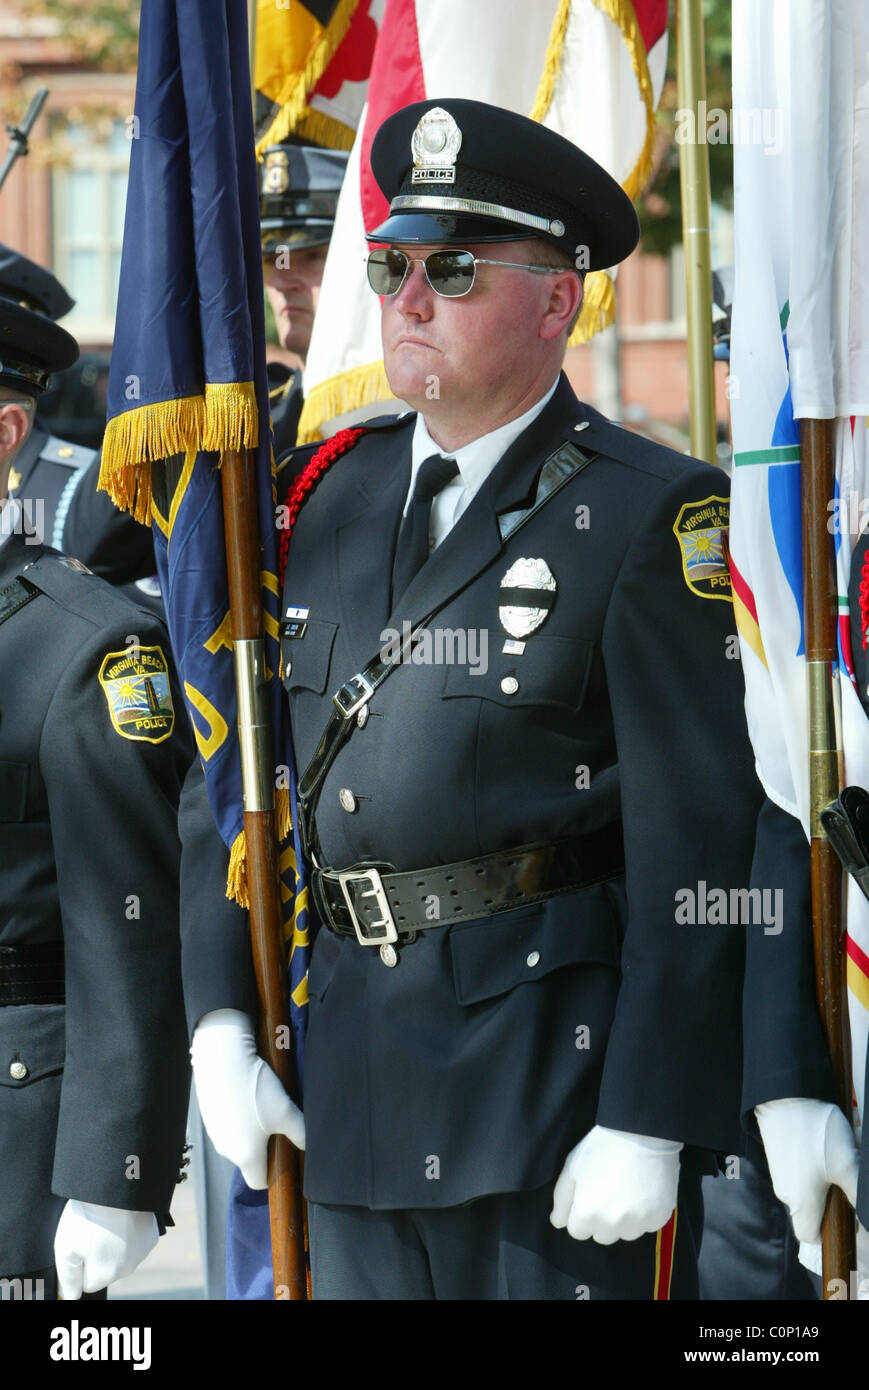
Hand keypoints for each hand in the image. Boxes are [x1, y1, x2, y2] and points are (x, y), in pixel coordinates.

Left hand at [54, 1201, 157, 1297]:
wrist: (116, 1187)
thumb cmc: (88, 1216)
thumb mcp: (65, 1248)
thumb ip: (67, 1278)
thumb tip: (70, 1297)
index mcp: (104, 1276)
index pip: (87, 1282)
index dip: (80, 1264)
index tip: (79, 1244)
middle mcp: (125, 1270)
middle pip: (106, 1270)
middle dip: (98, 1256)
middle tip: (92, 1231)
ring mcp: (140, 1253)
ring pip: (121, 1257)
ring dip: (114, 1245)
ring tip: (107, 1222)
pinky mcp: (150, 1237)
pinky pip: (136, 1242)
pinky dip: (129, 1234)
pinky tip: (122, 1219)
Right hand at [191, 1009, 304, 1189]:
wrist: (222, 1058)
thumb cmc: (255, 1089)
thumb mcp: (286, 1111)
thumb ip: (300, 1133)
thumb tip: (307, 1145)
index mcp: (246, 1156)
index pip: (259, 1182)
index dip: (274, 1173)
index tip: (284, 1153)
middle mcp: (226, 1150)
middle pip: (249, 1160)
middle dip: (264, 1147)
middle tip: (277, 1122)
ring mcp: (214, 1132)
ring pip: (238, 1140)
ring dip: (251, 1130)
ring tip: (262, 1103)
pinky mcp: (208, 1115)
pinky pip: (227, 1124)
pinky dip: (238, 1116)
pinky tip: (246, 1094)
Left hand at [550, 1125, 681, 1243]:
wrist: (640, 1132)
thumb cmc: (601, 1147)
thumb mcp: (572, 1168)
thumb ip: (561, 1200)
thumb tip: (558, 1223)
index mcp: (588, 1214)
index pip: (578, 1232)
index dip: (581, 1213)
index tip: (589, 1195)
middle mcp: (613, 1225)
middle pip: (602, 1236)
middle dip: (602, 1220)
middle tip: (609, 1191)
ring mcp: (639, 1223)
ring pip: (626, 1233)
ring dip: (624, 1220)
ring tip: (628, 1190)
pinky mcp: (659, 1218)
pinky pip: (647, 1225)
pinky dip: (645, 1214)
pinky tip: (643, 1191)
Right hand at [755, 1097, 858, 1243]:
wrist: (784, 1096)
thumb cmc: (815, 1134)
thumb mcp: (848, 1166)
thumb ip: (858, 1195)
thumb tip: (866, 1219)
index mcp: (802, 1205)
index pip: (810, 1237)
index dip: (829, 1233)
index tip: (845, 1217)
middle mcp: (787, 1194)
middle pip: (813, 1210)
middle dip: (834, 1198)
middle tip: (849, 1177)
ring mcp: (781, 1173)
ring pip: (809, 1187)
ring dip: (827, 1177)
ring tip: (842, 1153)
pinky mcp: (779, 1156)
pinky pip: (801, 1171)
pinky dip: (815, 1164)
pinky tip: (826, 1142)